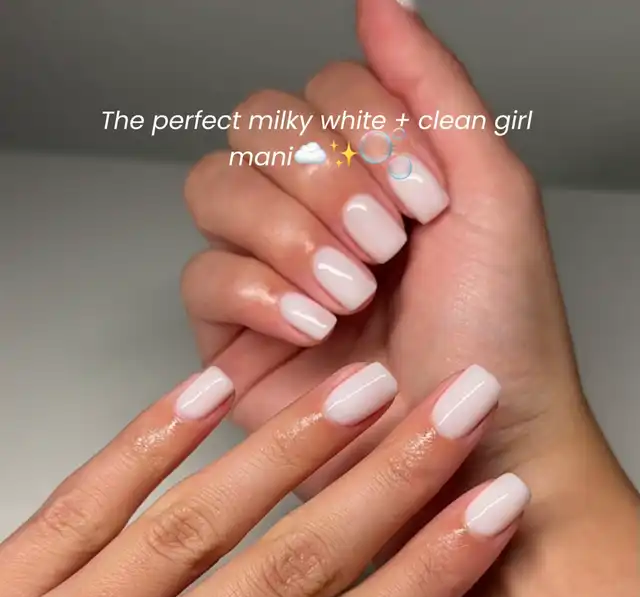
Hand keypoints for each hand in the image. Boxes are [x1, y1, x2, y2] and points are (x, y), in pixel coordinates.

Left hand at [0, 360, 528, 596]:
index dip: (425, 579)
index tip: (484, 513)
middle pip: (287, 570)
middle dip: (387, 483)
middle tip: (451, 414)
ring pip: (195, 520)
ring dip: (288, 448)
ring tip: (360, 387)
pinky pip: (82, 500)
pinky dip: (150, 437)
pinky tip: (209, 390)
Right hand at [182, 0, 584, 496]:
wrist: (476, 446)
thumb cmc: (501, 339)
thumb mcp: (492, 194)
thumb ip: (434, 91)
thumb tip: (383, 1)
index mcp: (376, 173)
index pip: (323, 92)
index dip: (365, 129)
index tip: (426, 199)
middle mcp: (316, 212)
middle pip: (257, 126)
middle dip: (322, 177)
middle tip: (385, 242)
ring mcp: (271, 270)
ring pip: (215, 189)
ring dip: (288, 231)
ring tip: (352, 292)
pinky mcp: (235, 334)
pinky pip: (202, 276)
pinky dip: (258, 289)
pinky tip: (314, 325)